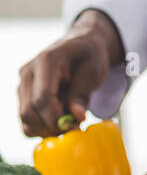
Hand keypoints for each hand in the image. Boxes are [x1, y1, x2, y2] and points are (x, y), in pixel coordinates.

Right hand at [17, 10, 122, 136]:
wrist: (82, 45)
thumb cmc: (89, 55)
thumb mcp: (94, 71)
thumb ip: (82, 93)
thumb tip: (76, 116)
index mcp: (46, 61)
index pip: (42, 99)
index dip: (57, 119)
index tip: (75, 126)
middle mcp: (28, 72)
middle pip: (29, 112)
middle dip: (52, 127)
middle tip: (73, 127)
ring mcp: (23, 83)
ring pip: (25, 119)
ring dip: (47, 129)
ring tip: (67, 120)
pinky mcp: (24, 94)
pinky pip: (26, 119)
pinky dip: (42, 127)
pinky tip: (59, 120)